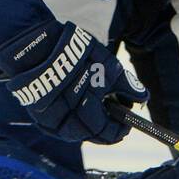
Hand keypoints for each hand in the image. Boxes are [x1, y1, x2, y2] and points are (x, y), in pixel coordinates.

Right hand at [0, 21, 146, 144]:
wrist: (36, 43)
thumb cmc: (76, 53)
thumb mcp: (108, 65)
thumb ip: (127, 85)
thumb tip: (142, 99)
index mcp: (85, 104)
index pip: (105, 131)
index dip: (118, 131)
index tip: (126, 125)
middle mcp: (66, 115)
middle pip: (88, 135)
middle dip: (103, 132)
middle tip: (113, 124)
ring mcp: (48, 116)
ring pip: (70, 133)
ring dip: (86, 130)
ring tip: (96, 119)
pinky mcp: (37, 113)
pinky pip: (54, 128)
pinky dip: (67, 126)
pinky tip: (76, 118)